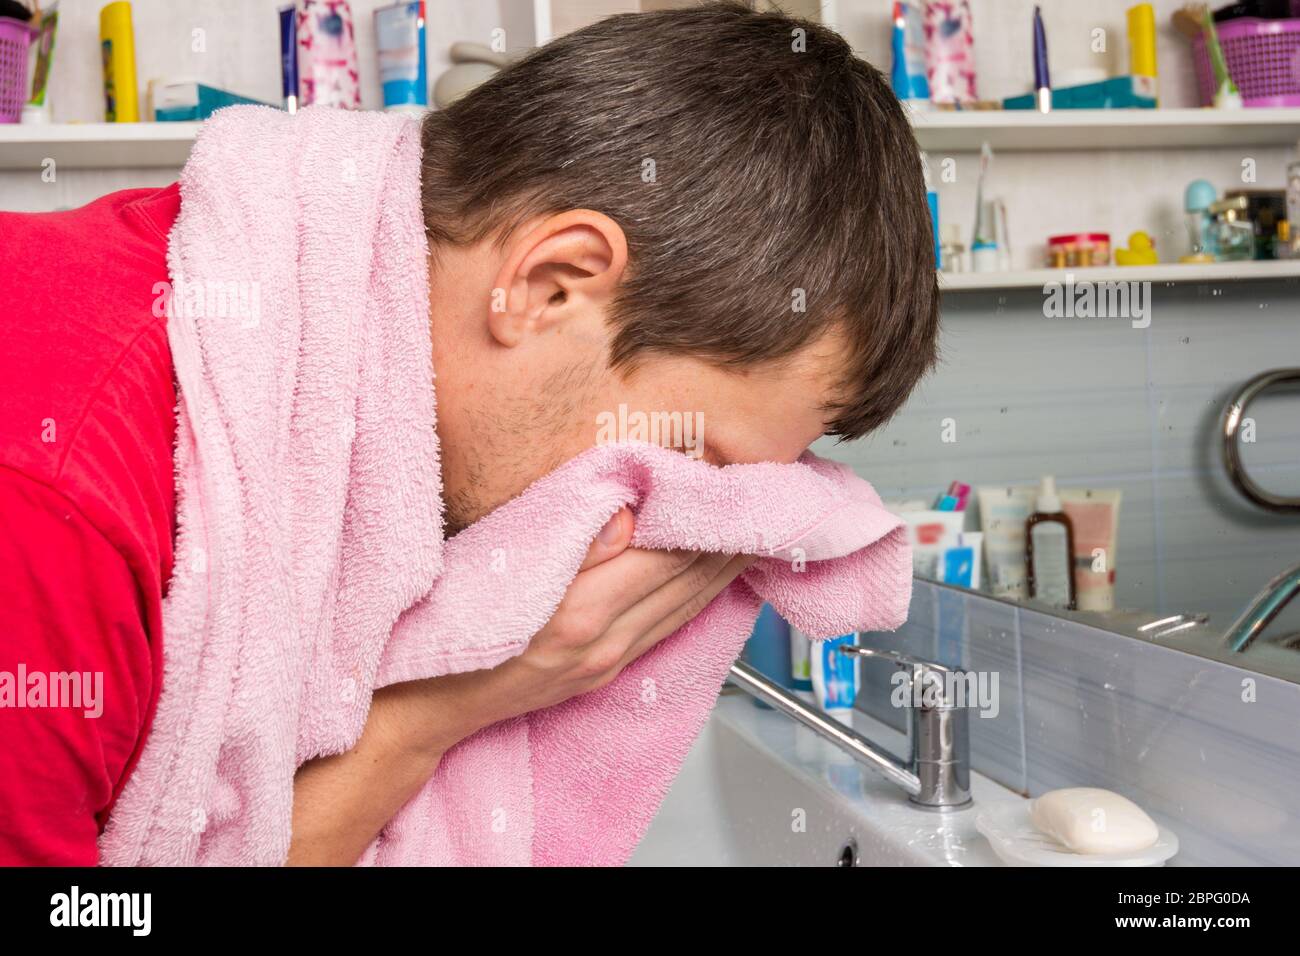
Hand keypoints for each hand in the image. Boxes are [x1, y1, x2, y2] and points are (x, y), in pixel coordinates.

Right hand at [289, 508, 751, 864]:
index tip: (742, 478)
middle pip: (691, 580)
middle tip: (771, 494)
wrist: (424, 707)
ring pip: (688, 605)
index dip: (711, 513)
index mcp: (580, 610)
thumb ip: (568, 540)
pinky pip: (668, 627)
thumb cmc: (445, 633)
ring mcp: (608, 662)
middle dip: (736, 535)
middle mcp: (604, 641)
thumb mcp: (496, 572)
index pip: (669, 552)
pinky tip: (714, 576)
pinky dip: (699, 595)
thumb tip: (627, 511)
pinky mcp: (604, 673)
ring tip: (759, 527)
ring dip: (727, 565)